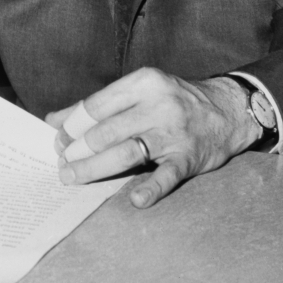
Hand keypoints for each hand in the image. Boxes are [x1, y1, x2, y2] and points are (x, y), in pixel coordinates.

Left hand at [45, 68, 259, 208]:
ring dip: (94, 168)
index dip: (72, 125)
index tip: (57, 140)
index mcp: (143, 83)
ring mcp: (174, 132)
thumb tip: (55, 120)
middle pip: (106, 131)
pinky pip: (167, 175)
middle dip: (78, 150)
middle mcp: (157, 104)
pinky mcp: (189, 157)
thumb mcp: (140, 90)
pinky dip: (151, 188)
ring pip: (126, 152)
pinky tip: (135, 199)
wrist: (227, 109)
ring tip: (73, 177)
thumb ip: (100, 105)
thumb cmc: (172, 100)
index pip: (96, 106)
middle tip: (62, 163)